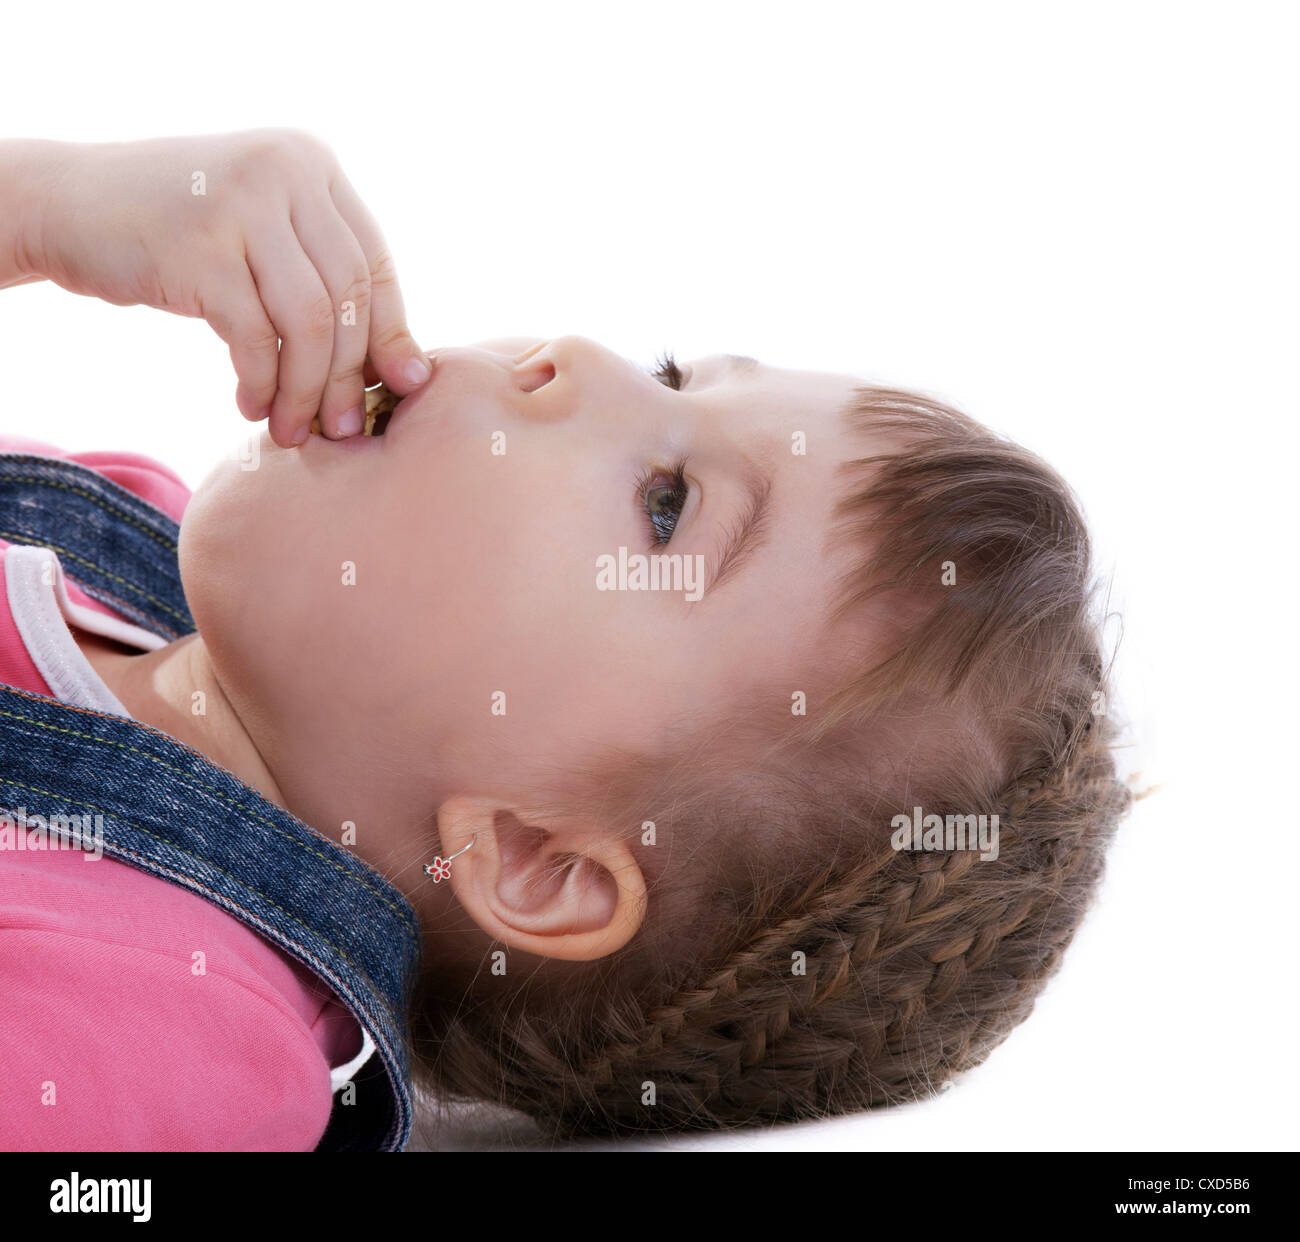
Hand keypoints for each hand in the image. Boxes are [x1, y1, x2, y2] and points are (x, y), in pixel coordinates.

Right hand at [26, 127, 430, 445]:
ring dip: (307, 391)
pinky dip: (263, 383)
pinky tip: (253, 404)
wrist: (64, 204)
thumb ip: (326, 283)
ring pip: (312, 323)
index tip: (398, 390)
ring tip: (294, 429)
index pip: (376, 264)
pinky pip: (257, 338)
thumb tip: (412, 374)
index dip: (391, 335)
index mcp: (312, 163)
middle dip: (350, 377)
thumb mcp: (262, 238)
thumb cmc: (179, 234)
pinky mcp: (201, 247)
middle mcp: (285, 170)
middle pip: (349, 298)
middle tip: (343, 428)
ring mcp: (241, 203)